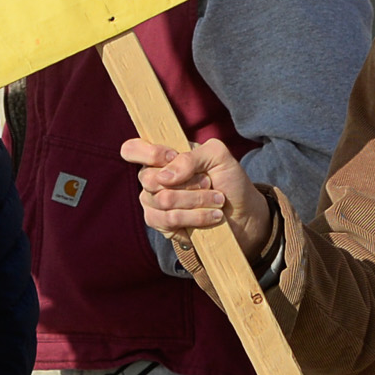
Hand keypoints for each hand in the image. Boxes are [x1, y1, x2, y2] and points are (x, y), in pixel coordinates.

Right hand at [123, 136, 276, 260]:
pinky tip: (212, 217)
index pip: (132, 149)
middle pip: (149, 178)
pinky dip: (196, 217)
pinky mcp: (161, 225)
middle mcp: (152, 178)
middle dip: (187, 182)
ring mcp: (153, 202)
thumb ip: (191, 156)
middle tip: (208, 182)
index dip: (148, 153)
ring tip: (218, 200)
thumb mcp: (217, 156)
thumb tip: (165, 176)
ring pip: (163, 200)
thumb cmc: (228, 180)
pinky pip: (169, 220)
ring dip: (196, 200)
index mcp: (162, 156)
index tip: (174, 156)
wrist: (242, 213)